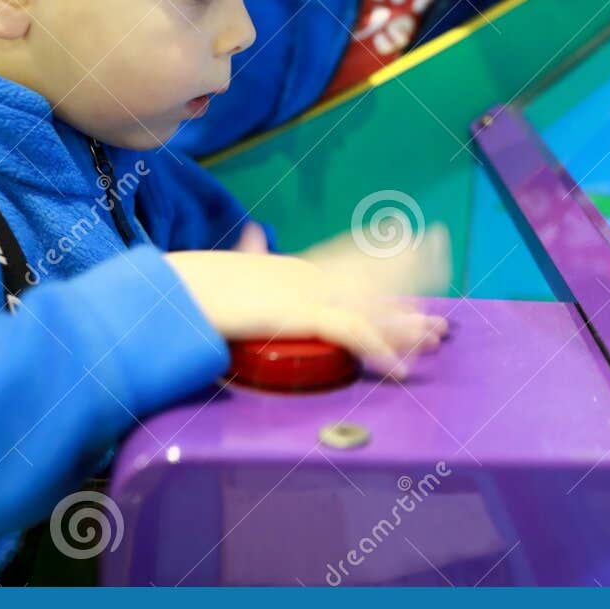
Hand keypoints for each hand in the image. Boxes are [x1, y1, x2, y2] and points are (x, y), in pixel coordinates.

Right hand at [167, 227, 449, 378]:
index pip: (352, 261)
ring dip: (406, 324)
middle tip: (440, 293)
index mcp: (295, 266)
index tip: (418, 254)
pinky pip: (353, 334)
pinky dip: (380, 350)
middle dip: (412, 286)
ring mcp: (308, 292)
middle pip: (373, 277)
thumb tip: (253, 238)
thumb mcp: (232, 268)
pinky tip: (400, 370)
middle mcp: (309, 273)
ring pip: (373, 305)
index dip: (387, 262)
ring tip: (435, 337)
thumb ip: (250, 257)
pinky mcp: (302, 313)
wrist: (170, 289)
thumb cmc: (193, 284)